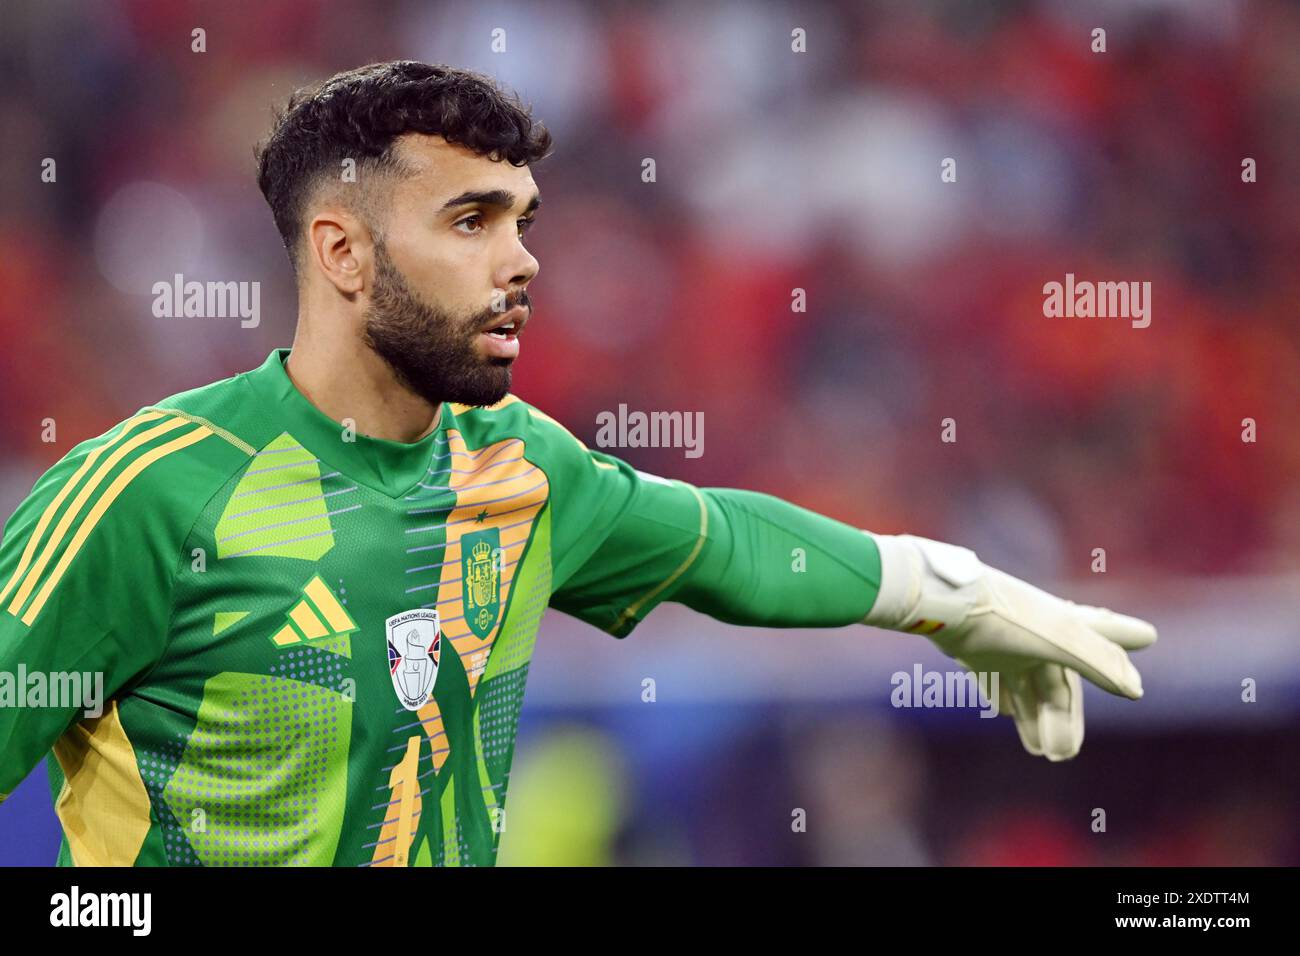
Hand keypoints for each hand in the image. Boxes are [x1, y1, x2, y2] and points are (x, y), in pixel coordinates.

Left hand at [865, 534, 1156, 760]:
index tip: (1147, 636)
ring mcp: (1006, 641)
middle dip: (1064, 718)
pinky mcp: (975, 648)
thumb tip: (1135, 690)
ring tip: (1042, 752)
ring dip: (1035, 717)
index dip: (1122, 636)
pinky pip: (994, 677)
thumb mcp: (1059, 640)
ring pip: (1027, 686)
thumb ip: (1098, 662)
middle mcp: (1038, 633)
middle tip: (1064, 754)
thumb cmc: (1008, 618)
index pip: (1103, 636)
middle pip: (1058, 683)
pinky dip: (1003, 696)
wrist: (945, 602)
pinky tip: (1007, 713)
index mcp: (1064, 626)